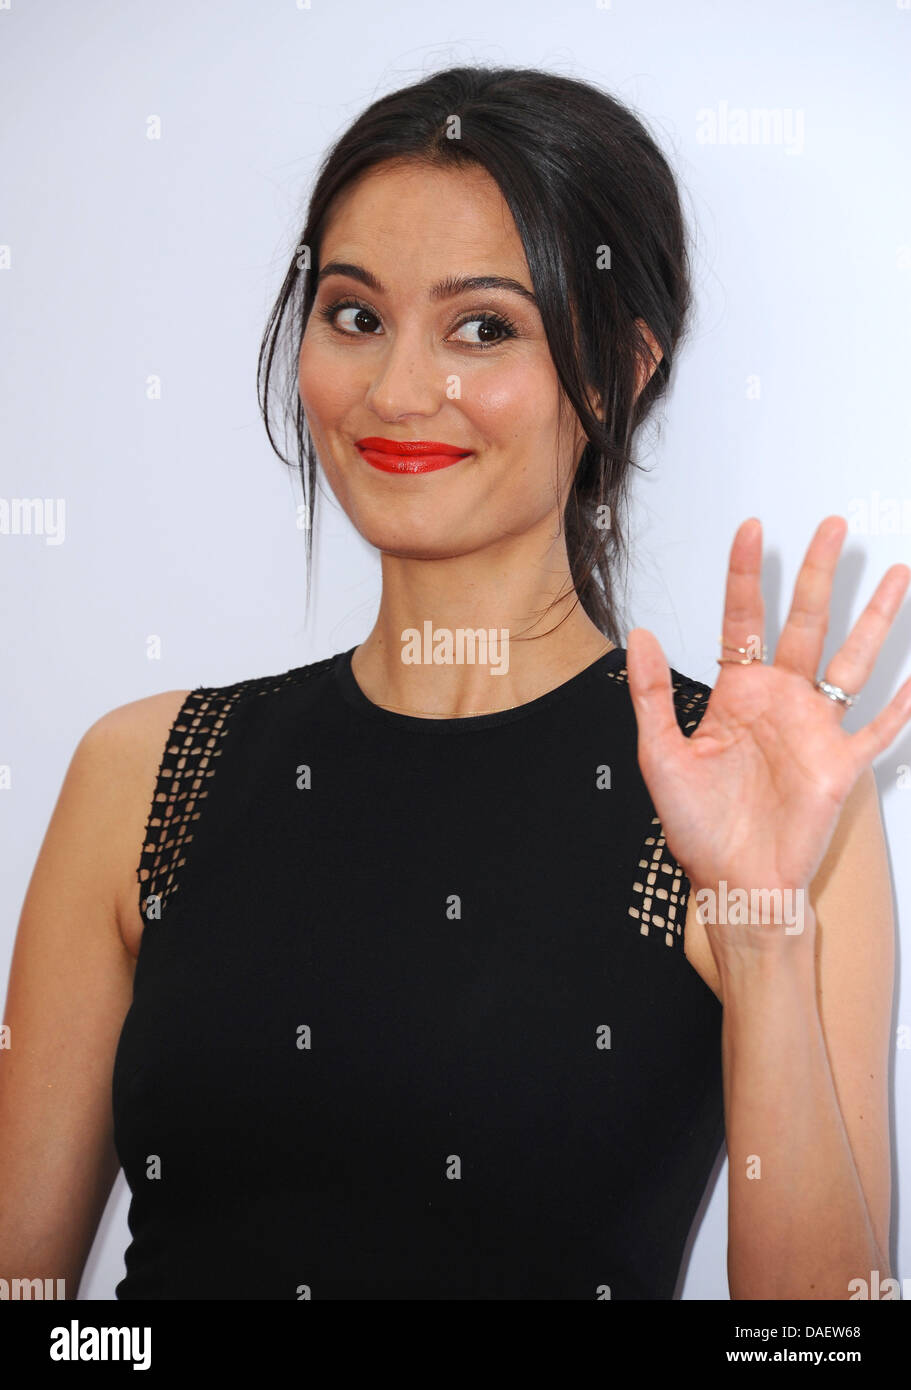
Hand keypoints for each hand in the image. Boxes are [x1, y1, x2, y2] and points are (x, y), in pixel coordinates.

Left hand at [626, 516, 910, 947]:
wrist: (732, 881)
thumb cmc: (696, 825)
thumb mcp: (660, 755)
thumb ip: (653, 695)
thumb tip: (640, 634)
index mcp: (737, 694)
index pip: (743, 621)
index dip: (745, 575)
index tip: (751, 530)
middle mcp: (780, 702)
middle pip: (804, 623)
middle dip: (818, 574)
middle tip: (832, 526)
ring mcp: (815, 730)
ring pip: (851, 660)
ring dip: (874, 619)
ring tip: (896, 573)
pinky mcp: (841, 766)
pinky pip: (879, 728)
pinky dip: (901, 705)